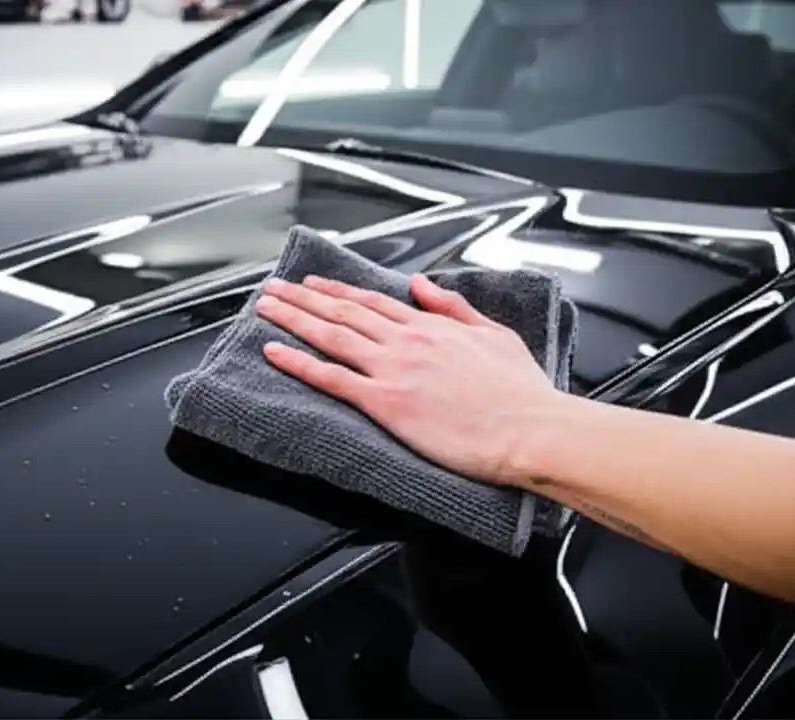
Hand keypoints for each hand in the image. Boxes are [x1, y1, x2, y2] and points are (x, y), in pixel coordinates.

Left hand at [255, 273, 573, 485]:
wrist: (530, 429)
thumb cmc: (520, 394)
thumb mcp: (494, 334)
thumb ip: (454, 308)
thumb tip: (424, 285)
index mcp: (432, 325)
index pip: (373, 302)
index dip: (337, 292)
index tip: (312, 284)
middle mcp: (406, 340)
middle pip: (342, 312)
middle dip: (302, 298)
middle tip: (271, 289)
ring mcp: (393, 369)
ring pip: (330, 336)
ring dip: (292, 319)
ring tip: (265, 309)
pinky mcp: (385, 402)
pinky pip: (331, 377)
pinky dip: (298, 362)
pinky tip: (274, 352)